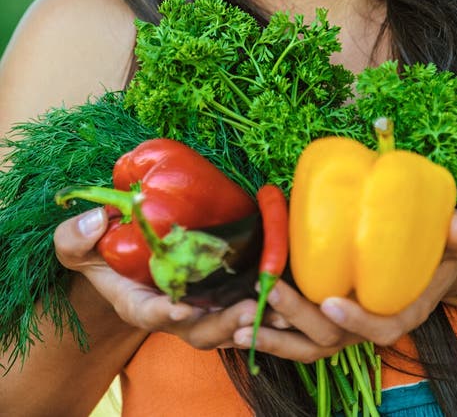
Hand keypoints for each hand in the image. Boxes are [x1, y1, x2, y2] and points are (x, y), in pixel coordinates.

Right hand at [53, 208, 263, 349]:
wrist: (123, 255)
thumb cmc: (99, 250)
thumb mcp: (77, 244)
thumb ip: (76, 236)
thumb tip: (96, 220)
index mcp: (135, 302)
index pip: (147, 314)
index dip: (162, 314)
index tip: (176, 310)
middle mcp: (170, 312)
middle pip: (197, 329)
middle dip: (223, 323)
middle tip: (248, 311)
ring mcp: (197, 306)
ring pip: (226, 324)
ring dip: (252, 319)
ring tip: (277, 308)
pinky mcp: (219, 293)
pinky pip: (242, 306)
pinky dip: (265, 305)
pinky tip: (287, 292)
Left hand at [232, 210, 456, 360]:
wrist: (434, 265)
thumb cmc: (441, 252)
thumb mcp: (456, 243)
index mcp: (402, 314)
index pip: (380, 328)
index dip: (356, 319)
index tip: (331, 300)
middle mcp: (370, 327)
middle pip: (332, 336)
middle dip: (298, 316)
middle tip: (268, 288)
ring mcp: (346, 328)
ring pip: (308, 345)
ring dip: (274, 336)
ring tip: (239, 324)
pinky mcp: (327, 319)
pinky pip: (297, 337)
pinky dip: (270, 333)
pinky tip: (240, 322)